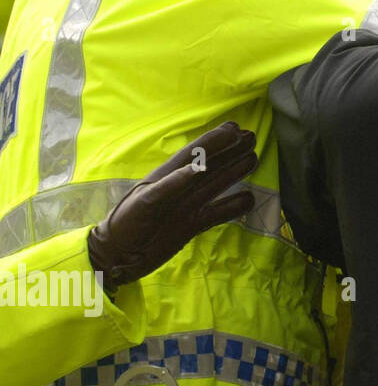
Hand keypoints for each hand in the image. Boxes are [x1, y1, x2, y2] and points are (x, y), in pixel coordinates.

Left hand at [88, 122, 256, 291]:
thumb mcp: (146, 201)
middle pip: (212, 165)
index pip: (196, 153)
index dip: (215, 140)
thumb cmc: (125, 224)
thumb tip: (198, 167)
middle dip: (230, 150)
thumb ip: (172, 184)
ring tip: (253, 158)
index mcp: (167, 176)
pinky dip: (234, 206)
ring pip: (217, 185)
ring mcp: (188, 206)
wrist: (117, 257)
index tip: (236, 128)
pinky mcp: (192, 226)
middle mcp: (181, 188)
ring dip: (235, 171)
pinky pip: (218, 213)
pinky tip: (248, 200)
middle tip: (251, 137)